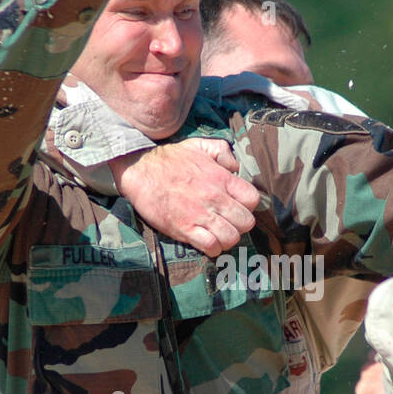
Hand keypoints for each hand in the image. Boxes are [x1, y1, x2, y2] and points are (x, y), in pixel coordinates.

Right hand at [114, 138, 258, 255]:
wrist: (140, 170)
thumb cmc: (170, 158)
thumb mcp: (200, 145)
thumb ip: (222, 151)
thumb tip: (235, 167)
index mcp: (222, 178)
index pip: (252, 200)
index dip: (247, 206)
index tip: (237, 206)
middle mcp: (215, 198)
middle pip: (246, 222)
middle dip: (239, 225)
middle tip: (228, 223)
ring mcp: (200, 215)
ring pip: (231, 237)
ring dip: (227, 239)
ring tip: (218, 235)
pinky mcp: (184, 229)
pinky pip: (210, 246)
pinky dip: (212, 248)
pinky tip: (207, 242)